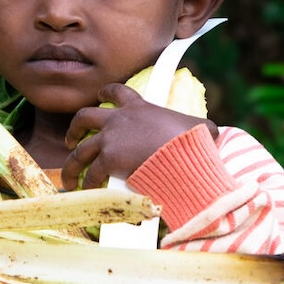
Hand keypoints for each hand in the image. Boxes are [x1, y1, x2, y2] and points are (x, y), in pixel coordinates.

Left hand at [61, 83, 216, 190]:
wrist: (184, 156)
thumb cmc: (194, 143)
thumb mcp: (200, 128)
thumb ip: (198, 128)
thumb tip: (213, 136)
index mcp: (139, 107)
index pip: (118, 92)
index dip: (106, 93)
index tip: (100, 95)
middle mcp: (119, 119)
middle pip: (84, 117)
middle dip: (75, 128)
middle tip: (72, 138)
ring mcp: (111, 139)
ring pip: (79, 150)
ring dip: (71, 164)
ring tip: (69, 176)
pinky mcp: (108, 159)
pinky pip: (91, 174)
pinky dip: (87, 183)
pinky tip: (87, 191)